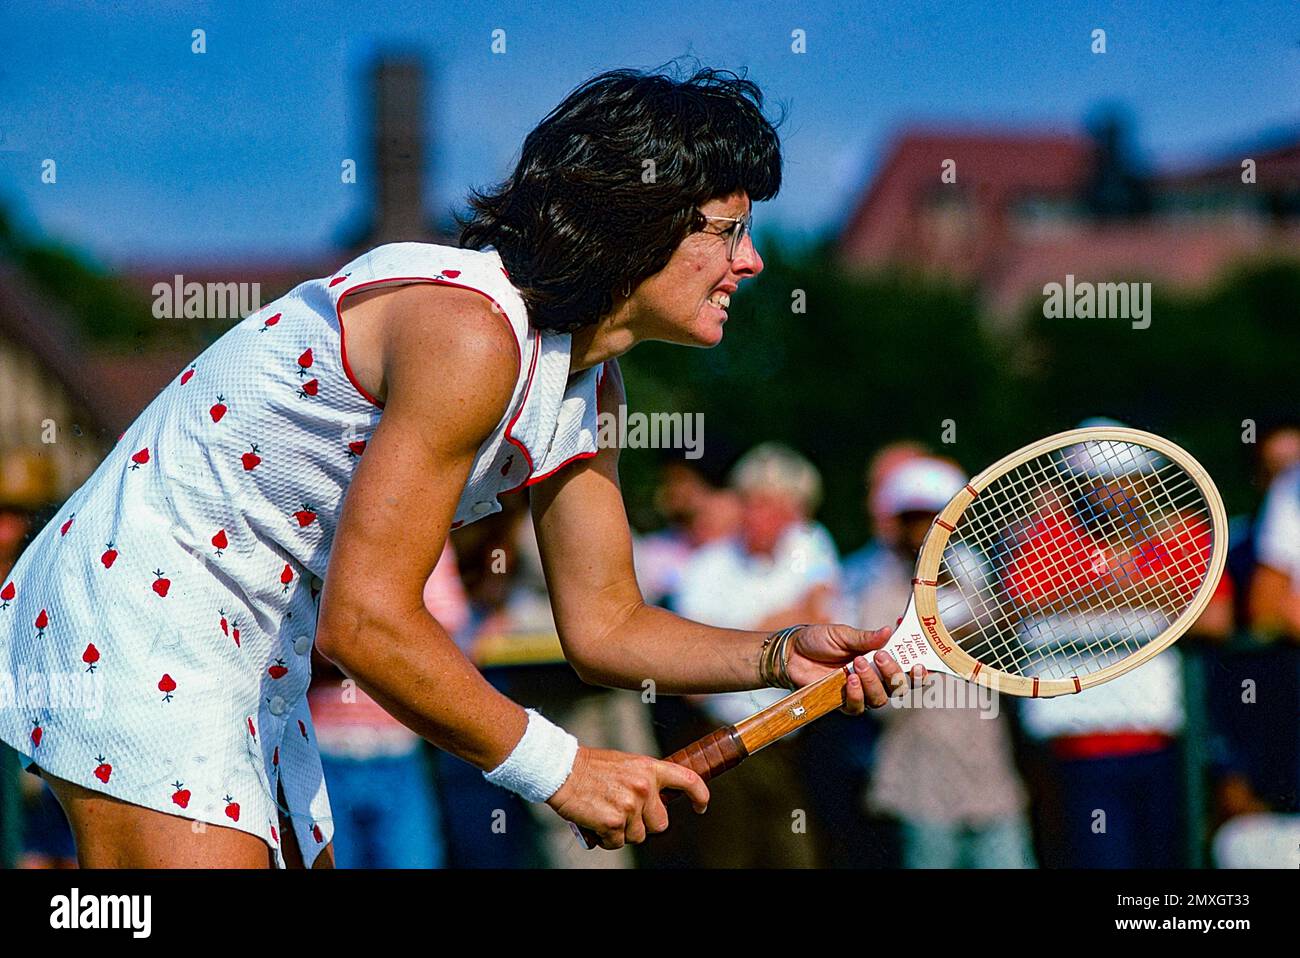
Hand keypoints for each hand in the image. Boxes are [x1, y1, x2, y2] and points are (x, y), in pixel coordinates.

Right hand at [546, 746, 709, 848]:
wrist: (562, 770)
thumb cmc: (590, 767)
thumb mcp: (625, 764)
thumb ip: (644, 779)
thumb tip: (654, 799)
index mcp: (649, 768)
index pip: (687, 780)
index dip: (699, 795)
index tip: (701, 806)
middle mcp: (644, 787)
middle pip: (660, 823)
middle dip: (644, 824)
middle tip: (624, 812)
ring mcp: (630, 805)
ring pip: (637, 835)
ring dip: (623, 831)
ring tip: (606, 813)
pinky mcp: (614, 822)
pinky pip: (617, 842)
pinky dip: (606, 838)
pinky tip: (597, 822)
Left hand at [787, 623, 923, 713]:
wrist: (791, 652)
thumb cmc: (819, 640)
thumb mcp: (842, 633)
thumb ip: (865, 638)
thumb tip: (890, 630)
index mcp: (880, 659)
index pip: (907, 670)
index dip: (919, 672)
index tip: (921, 665)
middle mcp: (874, 678)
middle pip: (898, 687)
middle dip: (895, 674)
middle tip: (881, 657)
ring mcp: (860, 692)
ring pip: (880, 698)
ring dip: (872, 682)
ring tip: (857, 664)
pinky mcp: (843, 702)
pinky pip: (858, 707)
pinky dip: (856, 694)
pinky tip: (848, 680)